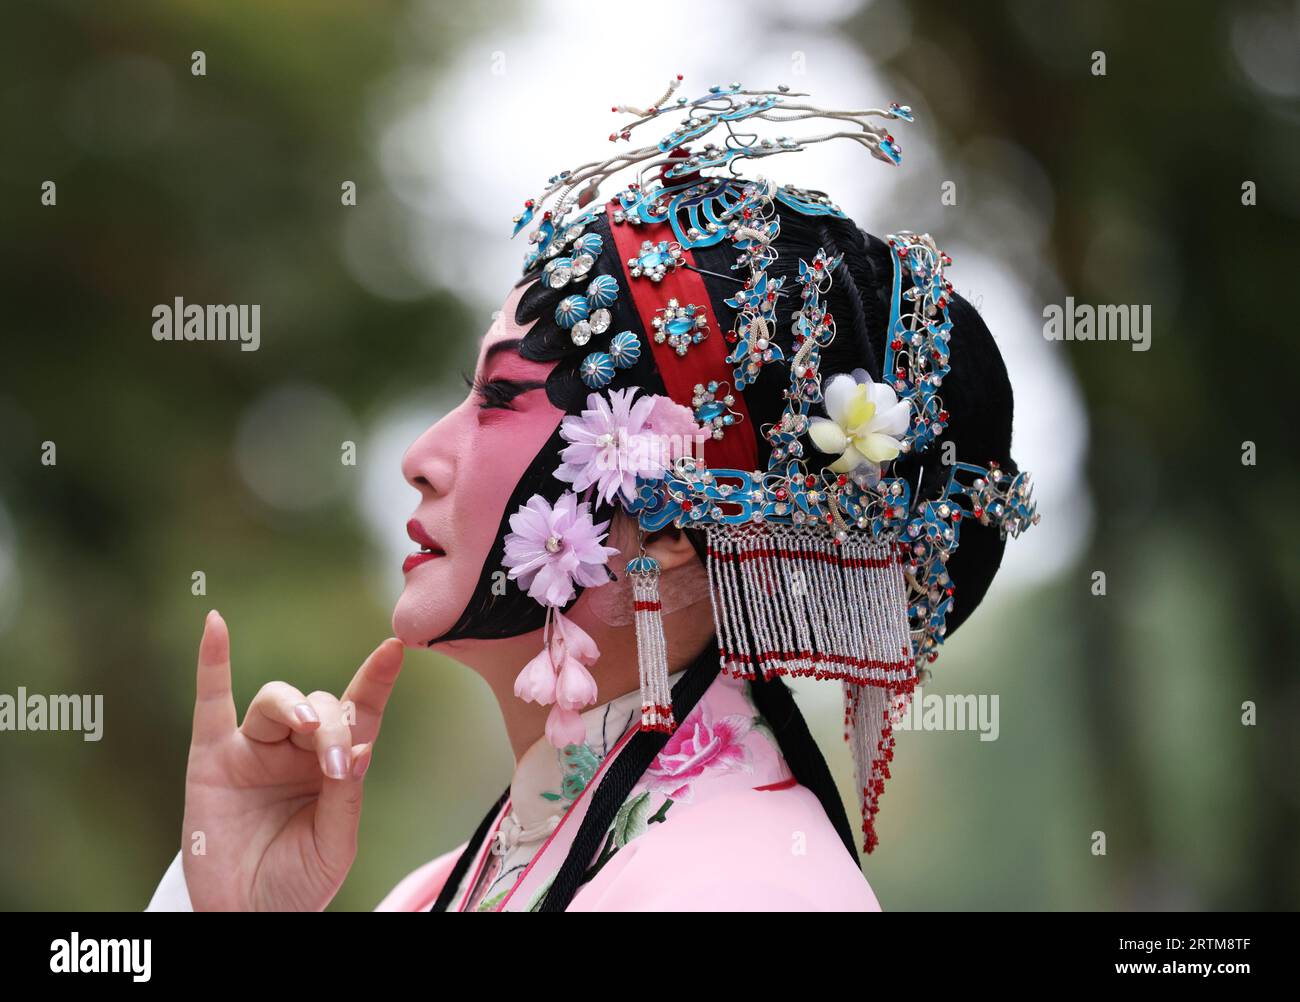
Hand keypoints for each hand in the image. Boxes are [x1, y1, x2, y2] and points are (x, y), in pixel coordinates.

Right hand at [178, 610, 404, 910]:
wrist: (248, 915)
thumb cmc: (297, 881)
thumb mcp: (335, 843)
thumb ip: (345, 795)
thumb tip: (360, 744)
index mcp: (335, 766)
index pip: (360, 711)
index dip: (377, 679)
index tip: (398, 647)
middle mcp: (296, 750)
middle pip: (320, 705)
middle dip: (333, 726)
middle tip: (336, 763)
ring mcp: (254, 750)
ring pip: (276, 700)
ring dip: (295, 706)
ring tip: (308, 730)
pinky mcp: (211, 758)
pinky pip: (209, 701)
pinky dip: (211, 662)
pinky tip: (215, 624)